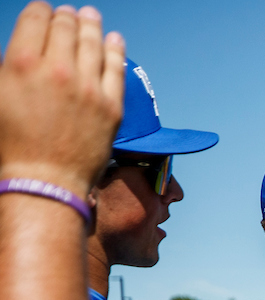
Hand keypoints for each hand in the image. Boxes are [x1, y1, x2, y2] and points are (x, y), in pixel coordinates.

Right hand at [0, 3, 124, 196]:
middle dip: (66, 16)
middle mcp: (58, 70)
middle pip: (66, 27)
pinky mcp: (111, 106)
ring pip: (93, 42)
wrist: (44, 180)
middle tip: (69, 13)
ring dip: (91, 25)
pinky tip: (115, 39)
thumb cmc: (13, 143)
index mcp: (22, 63)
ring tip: (90, 16)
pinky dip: (116, 49)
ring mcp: (89, 87)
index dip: (40, 11)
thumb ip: (10, 66)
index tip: (44, 11)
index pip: (36, 19)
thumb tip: (23, 48)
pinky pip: (116, 68)